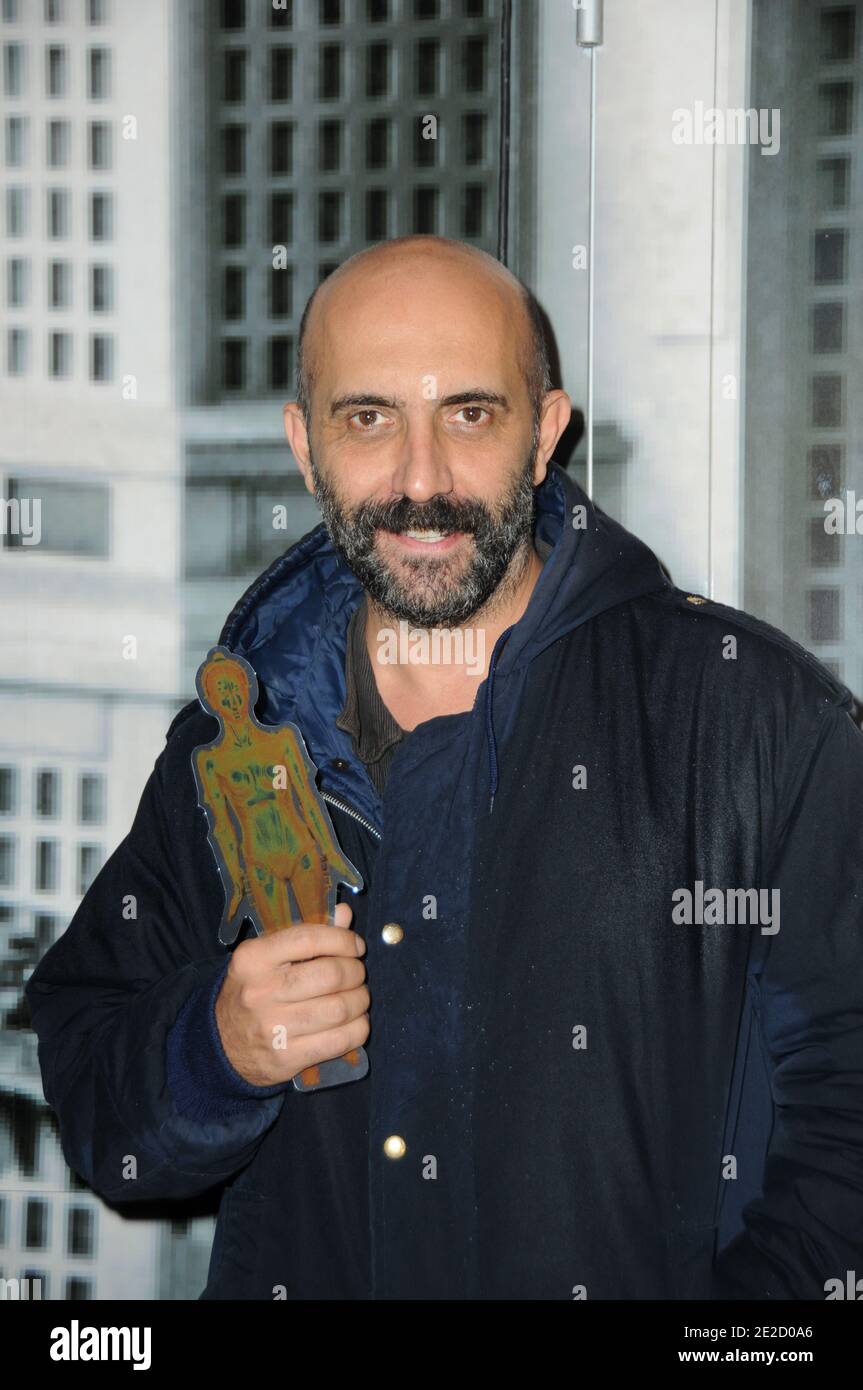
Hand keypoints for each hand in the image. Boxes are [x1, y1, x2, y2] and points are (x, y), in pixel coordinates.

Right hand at [214, 902, 368, 1086]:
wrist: (221, 1044)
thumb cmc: (253, 991)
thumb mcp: (267, 957)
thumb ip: (306, 934)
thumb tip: (344, 914)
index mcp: (253, 959)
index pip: (309, 939)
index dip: (342, 940)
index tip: (355, 946)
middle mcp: (260, 992)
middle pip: (331, 975)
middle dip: (356, 972)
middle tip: (357, 974)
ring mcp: (272, 1029)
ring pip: (340, 1009)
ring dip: (360, 1001)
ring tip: (357, 997)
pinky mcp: (286, 1058)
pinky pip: (340, 1041)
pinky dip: (358, 1028)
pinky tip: (354, 1021)